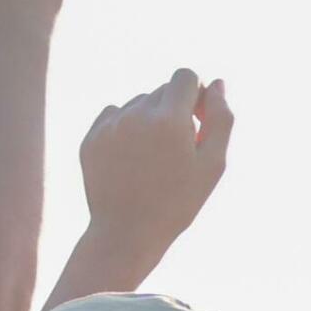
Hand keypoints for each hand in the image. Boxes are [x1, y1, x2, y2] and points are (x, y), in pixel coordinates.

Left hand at [81, 69, 232, 251]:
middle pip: (162, 90)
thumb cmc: (177, 202)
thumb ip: (221, 118)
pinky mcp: (90, 138)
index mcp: (169, 119)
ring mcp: (108, 126)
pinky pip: (113, 115)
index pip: (185, 76)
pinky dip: (124, 127)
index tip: (196, 119)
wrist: (126, 234)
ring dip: (149, 119)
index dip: (196, 94)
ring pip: (137, 103)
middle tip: (176, 147)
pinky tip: (131, 157)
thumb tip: (218, 84)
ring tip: (152, 157)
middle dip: (174, 109)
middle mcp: (135, 115)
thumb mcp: (212, 164)